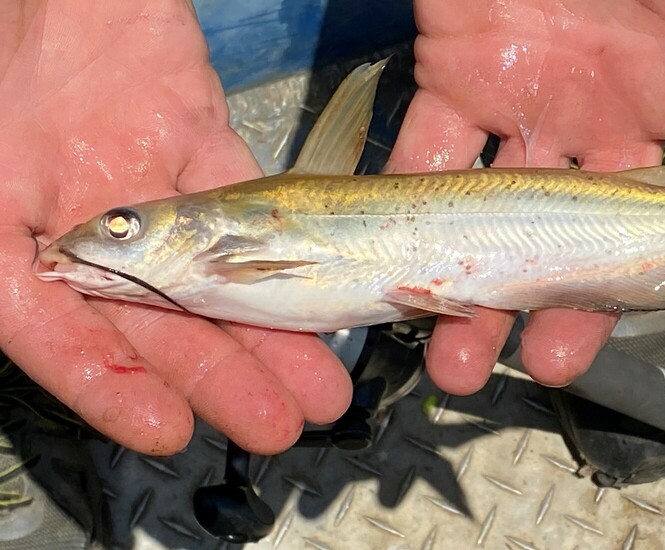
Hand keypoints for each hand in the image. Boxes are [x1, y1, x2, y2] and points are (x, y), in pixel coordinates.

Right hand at [0, 1, 349, 454]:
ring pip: (210, 264)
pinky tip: (315, 292)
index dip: (106, 382)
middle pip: (153, 313)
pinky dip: (276, 247)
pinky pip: (239, 200)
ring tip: (317, 386)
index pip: (49, 327)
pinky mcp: (189, 131)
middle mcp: (70, 212)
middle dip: (218, 374)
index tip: (166, 427)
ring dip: (265, 328)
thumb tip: (28, 280)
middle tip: (275, 421)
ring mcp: (135, 172)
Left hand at [389, 0, 664, 391]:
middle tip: (548, 363)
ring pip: (508, 215)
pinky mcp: (456, 74)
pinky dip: (410, 202)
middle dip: (576, 307)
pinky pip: (428, 148)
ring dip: (484, 289)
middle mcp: (614, 112)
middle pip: (599, 233)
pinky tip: (398, 259)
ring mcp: (531, 100)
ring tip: (455, 355)